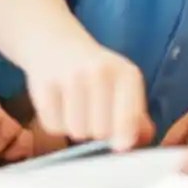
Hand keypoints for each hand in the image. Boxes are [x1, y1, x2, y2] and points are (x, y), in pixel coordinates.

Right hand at [28, 45, 153, 150]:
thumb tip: (143, 139)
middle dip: (97, 132)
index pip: (129, 119)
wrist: (56, 43)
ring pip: (77, 131)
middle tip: (93, 115)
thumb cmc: (96, 73)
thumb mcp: (123, 86)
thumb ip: (136, 117)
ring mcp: (71, 77)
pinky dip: (55, 123)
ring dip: (76, 128)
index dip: (124, 137)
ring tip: (76, 109)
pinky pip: (53, 126)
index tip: (120, 144)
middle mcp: (100, 71)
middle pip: (102, 132)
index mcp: (127, 73)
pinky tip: (59, 104)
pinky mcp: (44, 86)